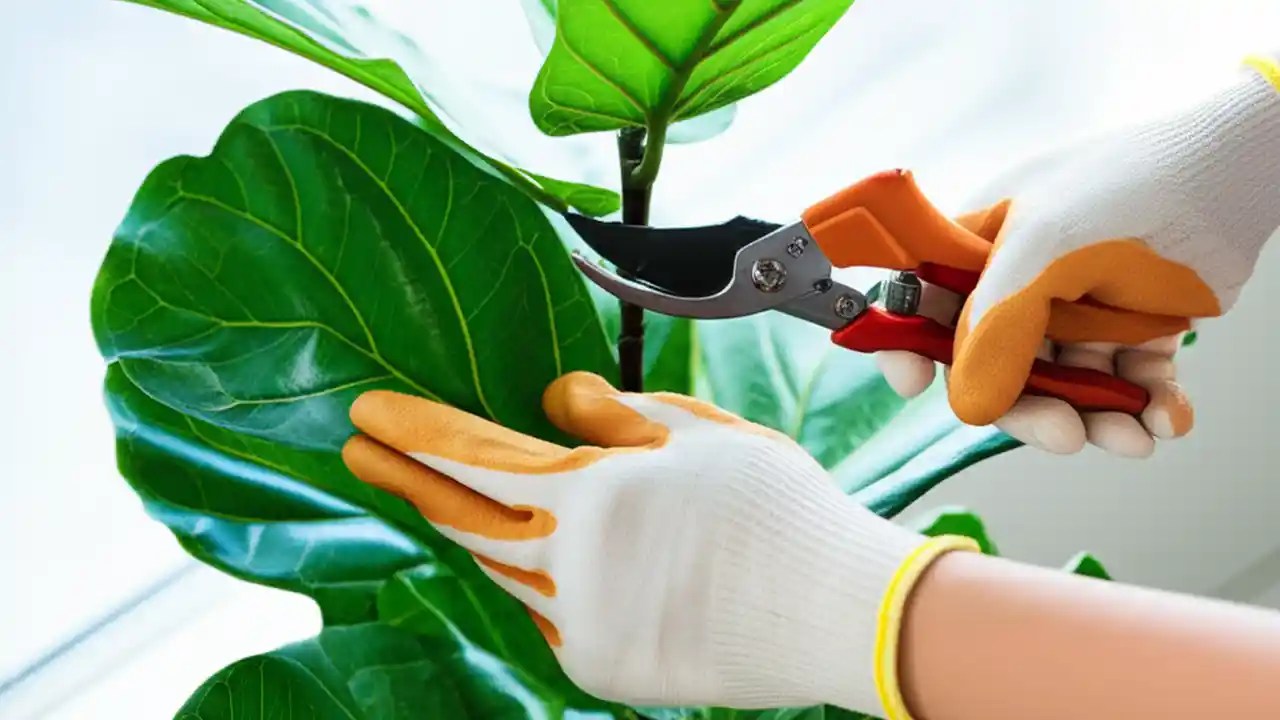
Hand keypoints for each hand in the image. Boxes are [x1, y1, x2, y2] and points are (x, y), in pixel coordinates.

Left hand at [341, 372, 974, 713]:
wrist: (834, 611)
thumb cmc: (775, 508)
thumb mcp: (697, 431)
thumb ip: (610, 414)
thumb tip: (549, 400)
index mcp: (591, 495)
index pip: (474, 457)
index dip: (416, 432)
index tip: (367, 413)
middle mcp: (568, 566)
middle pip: (463, 518)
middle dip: (409, 482)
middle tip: (362, 454)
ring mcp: (577, 626)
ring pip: (501, 568)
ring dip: (472, 529)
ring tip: (447, 497)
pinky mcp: (597, 667)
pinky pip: (544, 611)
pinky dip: (536, 577)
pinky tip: (543, 555)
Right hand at [879, 61, 1279, 456]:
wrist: (1228, 175)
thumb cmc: (1124, 184)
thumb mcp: (1041, 244)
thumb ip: (994, 325)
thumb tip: (967, 404)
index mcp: (978, 250)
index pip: (920, 303)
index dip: (906, 343)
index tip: (914, 382)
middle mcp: (1020, 286)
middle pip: (996, 368)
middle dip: (1031, 411)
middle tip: (1064, 434)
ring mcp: (1076, 313)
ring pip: (1065, 390)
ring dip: (1096, 421)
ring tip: (1130, 437)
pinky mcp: (1131, 331)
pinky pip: (1127, 386)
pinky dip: (1147, 408)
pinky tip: (1166, 417)